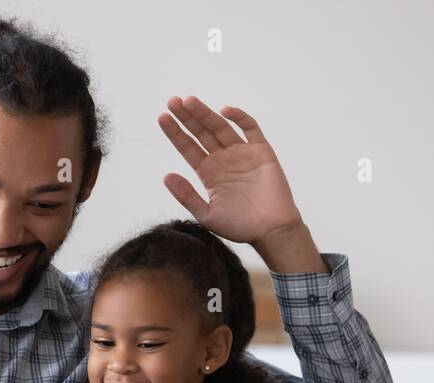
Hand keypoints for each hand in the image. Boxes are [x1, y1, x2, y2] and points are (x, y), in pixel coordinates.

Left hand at [158, 96, 303, 244]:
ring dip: (205, 114)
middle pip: (201, 133)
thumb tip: (165, 176)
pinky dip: (239, 117)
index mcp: (209, 173)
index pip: (188, 148)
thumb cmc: (240, 226)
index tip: (162, 117)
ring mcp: (242, 153)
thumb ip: (186, 195)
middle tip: (172, 101)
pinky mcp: (261, 151)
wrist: (271, 231)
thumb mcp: (207, 214)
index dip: (175, 133)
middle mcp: (223, 159)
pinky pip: (250, 128)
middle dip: (187, 117)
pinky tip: (224, 111)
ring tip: (189, 101)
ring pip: (220, 127)